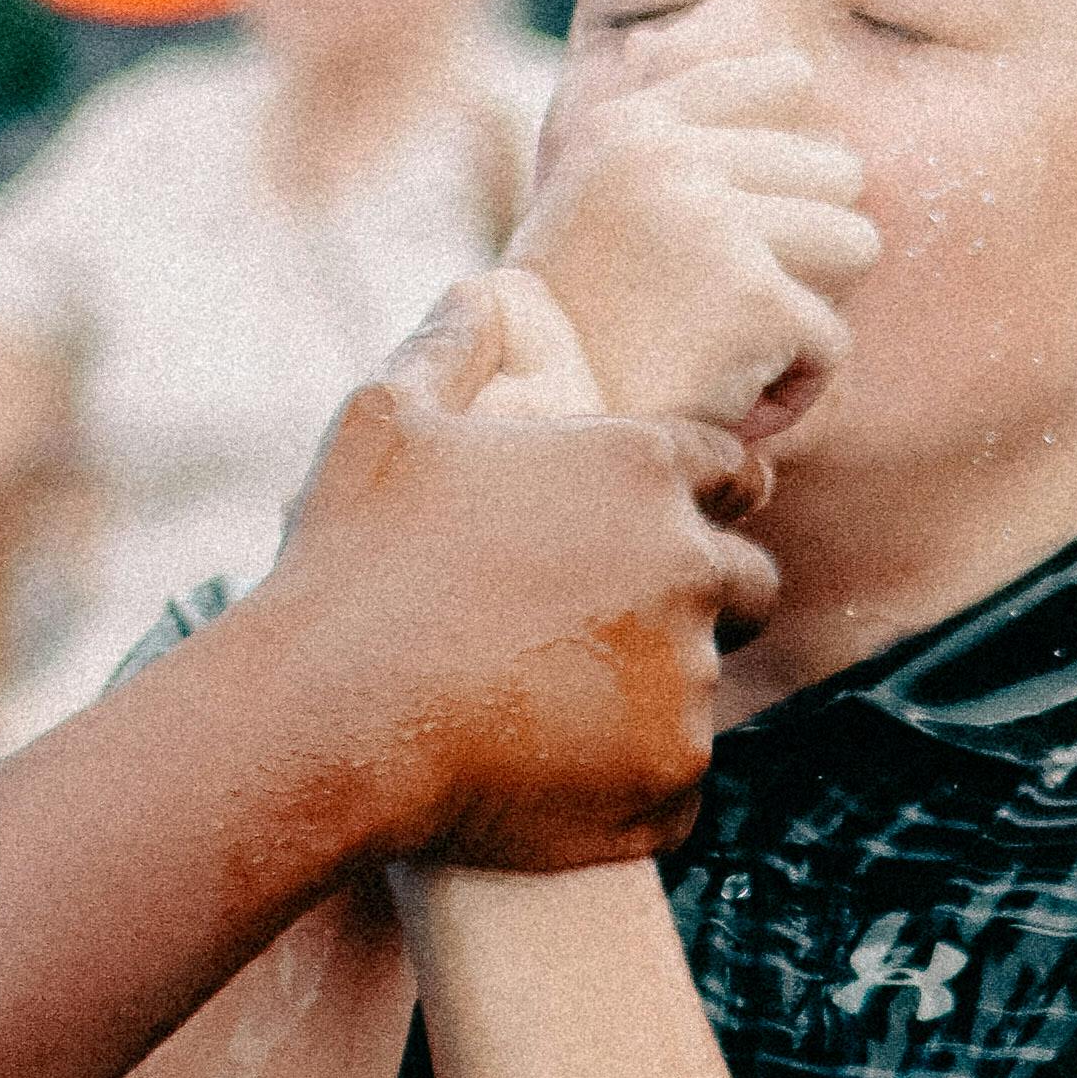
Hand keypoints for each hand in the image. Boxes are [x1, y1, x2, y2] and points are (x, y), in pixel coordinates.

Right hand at [257, 294, 770, 877]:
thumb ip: (452, 345)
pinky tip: (555, 783)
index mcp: (642, 467)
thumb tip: (483, 289)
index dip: (700, 502)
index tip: (652, 535)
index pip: (734, 474)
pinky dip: (631, 788)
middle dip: (700, 603)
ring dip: (653, 698)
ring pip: (705, 688)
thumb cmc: (350, 561)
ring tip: (556, 716)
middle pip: (749, 584)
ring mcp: (688, 678)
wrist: (326, 718)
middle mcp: (690, 565)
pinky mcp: (673, 778)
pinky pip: (680, 786)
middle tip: (609, 635)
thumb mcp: (385, 420)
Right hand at [511, 45, 878, 436]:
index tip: (778, 204)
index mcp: (630, 127)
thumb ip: (671, 148)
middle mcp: (667, 156)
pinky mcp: (753, 298)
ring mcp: (711, 222)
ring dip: (814, 309)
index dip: (796, 148)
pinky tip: (730, 398)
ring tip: (741, 345)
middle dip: (809, 245)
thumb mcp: (599, 209)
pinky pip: (834, 343)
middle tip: (737, 305)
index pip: (778, 79)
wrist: (533, 438)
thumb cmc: (572, 340)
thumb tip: (792, 73)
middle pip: (837, 170)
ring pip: (857, 244)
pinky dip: (796, 387)